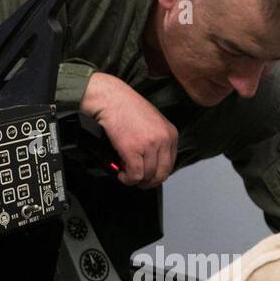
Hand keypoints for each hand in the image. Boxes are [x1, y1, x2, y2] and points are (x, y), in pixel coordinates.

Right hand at [80, 72, 177, 187]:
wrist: (109, 98)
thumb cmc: (125, 106)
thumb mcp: (151, 121)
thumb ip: (156, 139)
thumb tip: (152, 160)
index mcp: (170, 133)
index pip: (170, 164)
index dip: (158, 173)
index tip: (148, 175)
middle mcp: (163, 139)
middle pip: (162, 174)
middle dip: (149, 182)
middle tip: (138, 181)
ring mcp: (149, 145)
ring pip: (148, 177)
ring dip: (136, 180)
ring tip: (126, 174)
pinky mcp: (133, 151)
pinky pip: (135, 176)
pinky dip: (127, 179)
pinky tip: (122, 174)